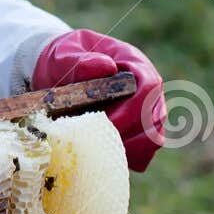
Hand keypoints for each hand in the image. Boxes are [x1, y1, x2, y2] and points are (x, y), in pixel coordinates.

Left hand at [32, 29, 165, 171]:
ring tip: (96, 148)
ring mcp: (146, 113)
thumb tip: (106, 67)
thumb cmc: (63, 61)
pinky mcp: (137, 133)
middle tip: (95, 141)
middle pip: (154, 118)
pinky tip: (101, 155)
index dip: (131, 109)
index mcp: (135, 65)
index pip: (148, 88)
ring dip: (128, 149)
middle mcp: (147, 91)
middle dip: (127, 133)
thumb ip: (81, 61)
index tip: (106, 122)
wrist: (58, 75)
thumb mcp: (65, 55)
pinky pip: (143, 152)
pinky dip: (126, 158)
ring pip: (153, 139)